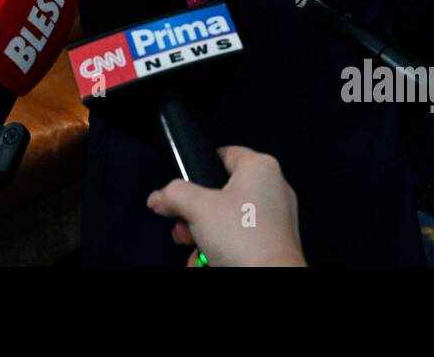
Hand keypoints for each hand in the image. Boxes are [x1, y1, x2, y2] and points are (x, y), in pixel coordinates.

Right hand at [146, 145, 306, 266]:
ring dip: (203, 236)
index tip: (182, 186)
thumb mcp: (197, 208)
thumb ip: (174, 194)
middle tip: (185, 225)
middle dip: (195, 213)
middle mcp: (272, 188)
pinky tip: (209, 261)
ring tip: (196, 248)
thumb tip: (159, 197)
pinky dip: (220, 250)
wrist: (270, 278)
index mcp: (260, 167)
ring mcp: (274, 217)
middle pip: (220, 192)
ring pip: (226, 219)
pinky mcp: (272, 242)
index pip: (222, 154)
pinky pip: (238, 239)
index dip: (198, 168)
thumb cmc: (246, 239)